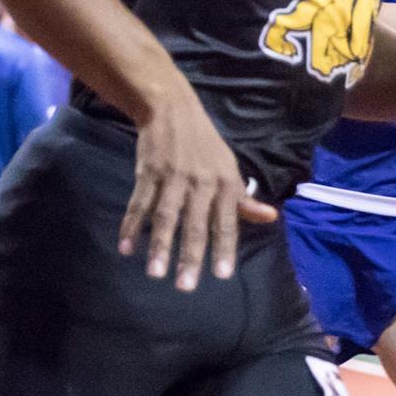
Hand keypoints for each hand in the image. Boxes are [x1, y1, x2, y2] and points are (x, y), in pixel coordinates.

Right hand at [119, 89, 276, 289]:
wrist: (172, 109)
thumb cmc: (205, 146)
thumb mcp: (230, 169)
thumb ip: (244, 200)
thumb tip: (269, 219)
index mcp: (225, 183)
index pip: (226, 221)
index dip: (224, 248)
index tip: (221, 275)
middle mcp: (200, 182)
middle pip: (194, 224)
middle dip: (189, 256)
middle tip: (184, 286)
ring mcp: (172, 177)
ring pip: (165, 216)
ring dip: (158, 245)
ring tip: (154, 273)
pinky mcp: (148, 172)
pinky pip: (139, 203)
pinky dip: (131, 224)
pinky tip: (126, 245)